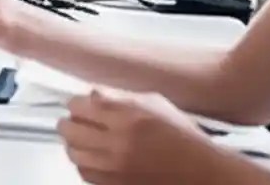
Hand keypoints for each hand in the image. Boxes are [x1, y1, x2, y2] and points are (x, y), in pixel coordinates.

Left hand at [59, 86, 222, 183]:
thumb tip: (92, 94)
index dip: (76, 103)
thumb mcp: (155, 103)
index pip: (80, 105)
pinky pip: (84, 172)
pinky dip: (83, 163)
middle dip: (69, 122)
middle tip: (74, 121)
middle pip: (69, 128)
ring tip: (81, 140)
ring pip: (72, 152)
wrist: (200, 171)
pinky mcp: (115, 184)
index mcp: (128, 115)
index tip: (78, 104)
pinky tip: (92, 157)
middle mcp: (118, 140)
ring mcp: (115, 166)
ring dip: (73, 143)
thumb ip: (121, 97)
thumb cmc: (182, 135)